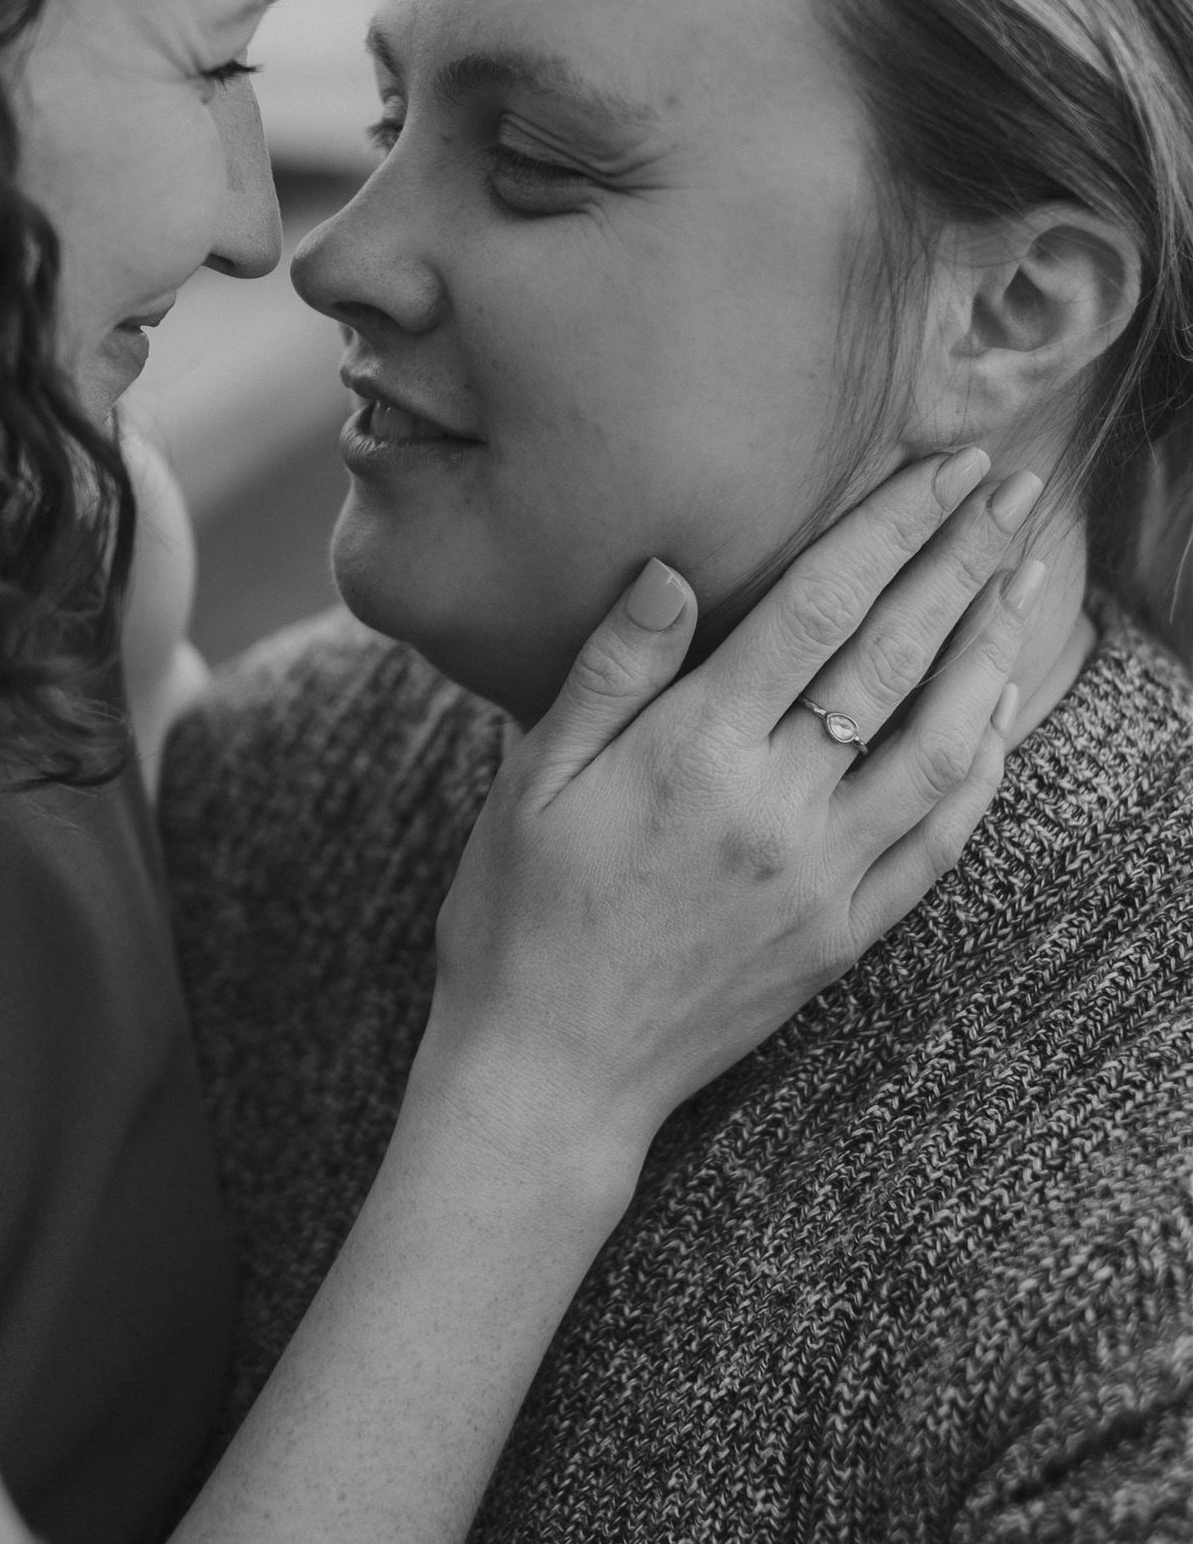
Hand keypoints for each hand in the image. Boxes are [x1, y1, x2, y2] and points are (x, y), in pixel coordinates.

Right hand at [421, 448, 1038, 1185]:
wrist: (551, 1076)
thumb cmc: (519, 917)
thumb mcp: (534, 779)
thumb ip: (612, 669)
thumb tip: (675, 567)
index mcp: (694, 752)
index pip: (818, 608)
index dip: (891, 527)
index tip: (946, 468)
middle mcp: (776, 808)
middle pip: (894, 657)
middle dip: (962, 561)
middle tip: (1015, 493)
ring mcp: (823, 877)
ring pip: (940, 743)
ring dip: (992, 652)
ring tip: (1025, 580)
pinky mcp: (844, 937)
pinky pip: (939, 842)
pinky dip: (980, 769)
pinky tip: (999, 714)